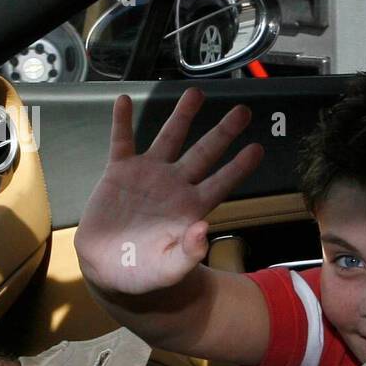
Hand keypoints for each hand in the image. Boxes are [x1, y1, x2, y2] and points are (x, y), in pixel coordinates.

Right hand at [76, 88, 262, 295]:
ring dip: (181, 116)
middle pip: (204, 153)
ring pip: (169, 138)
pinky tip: (125, 100)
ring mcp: (148, 175)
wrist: (109, 268)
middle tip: (243, 112)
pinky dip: (122, 122)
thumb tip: (204, 231)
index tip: (256, 149)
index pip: (221, 182)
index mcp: (191, 207)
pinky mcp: (119, 173)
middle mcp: (175, 185)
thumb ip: (187, 254)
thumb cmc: (144, 273)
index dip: (239, 167)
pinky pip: (121, 142)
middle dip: (223, 132)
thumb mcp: (168, 270)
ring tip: (195, 92)